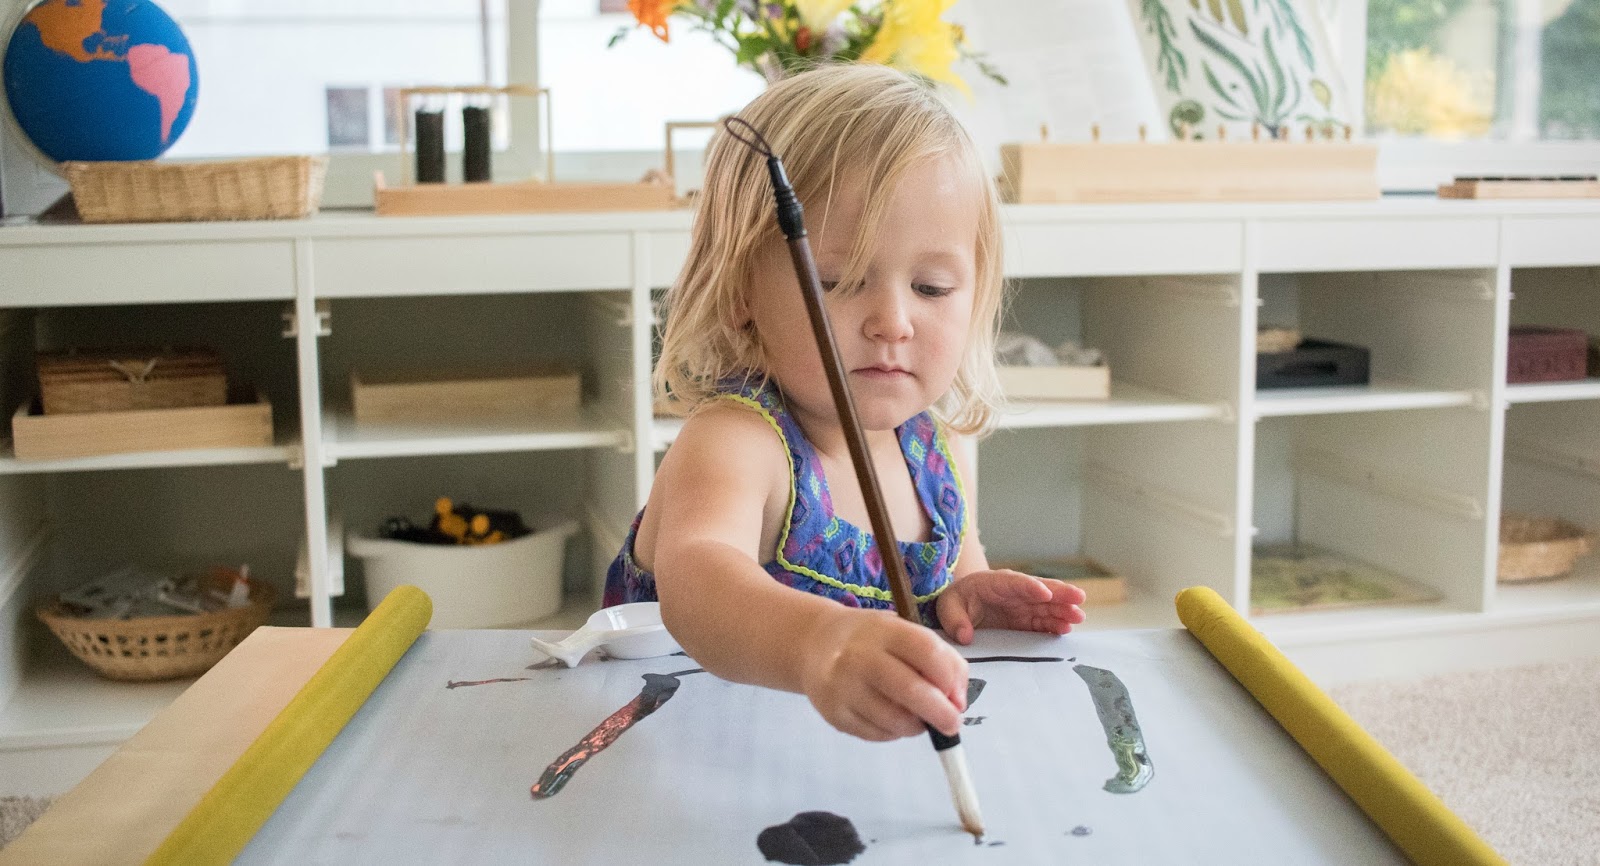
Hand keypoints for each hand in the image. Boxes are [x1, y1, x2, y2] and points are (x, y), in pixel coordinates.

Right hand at [798, 608, 968, 741]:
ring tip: (918, 719)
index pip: (927, 652)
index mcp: (884, 630)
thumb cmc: (870, 640)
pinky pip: (876, 734)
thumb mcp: (903, 632)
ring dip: (917, 726)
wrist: (814, 643)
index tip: (957, 696)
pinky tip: (891, 719)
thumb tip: (957, 702)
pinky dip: (893, 733)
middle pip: (910, 690)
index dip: (950, 679)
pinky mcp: (834, 714)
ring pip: (894, 720)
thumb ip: (939, 659)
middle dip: (941, 713)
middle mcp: (860, 656)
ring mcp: (843, 687)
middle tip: (952, 724)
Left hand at [936, 570, 1086, 644]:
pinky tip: (1067, 629)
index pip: (1015, 582)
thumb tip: (965, 635)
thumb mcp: (948, 607)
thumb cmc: (956, 602)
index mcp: (994, 582)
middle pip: (1040, 589)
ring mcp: (1022, 604)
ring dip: (1063, 609)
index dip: (1031, 587)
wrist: (960, 606)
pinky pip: (1043, 620)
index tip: (1045, 593)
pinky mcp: (1025, 618)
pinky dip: (1055, 624)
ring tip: (1079, 616)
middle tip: (1079, 598)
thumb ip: (955, 619)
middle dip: (1059, 593)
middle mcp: (1014, 591)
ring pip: (1047, 605)